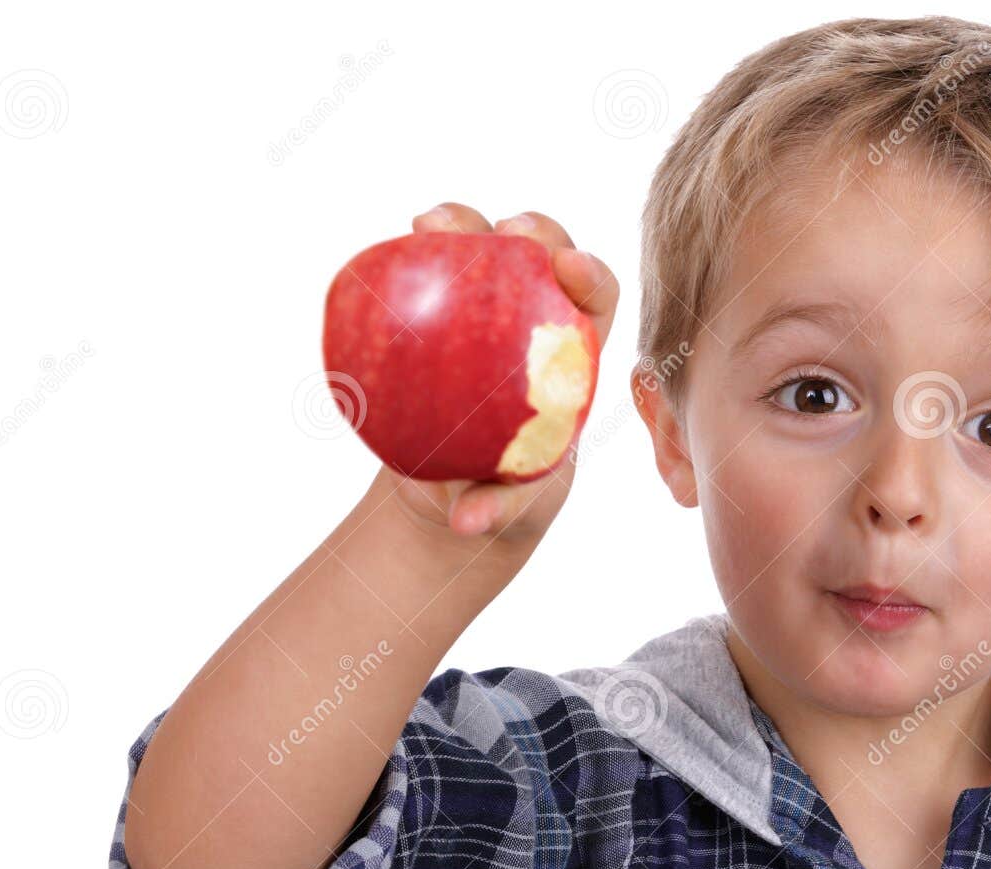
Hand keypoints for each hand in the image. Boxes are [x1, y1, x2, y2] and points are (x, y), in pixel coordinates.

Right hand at [383, 202, 618, 544]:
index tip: (570, 269)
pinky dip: (408, 256)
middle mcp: (534, 317)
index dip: (591, 275)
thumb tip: (465, 524)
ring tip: (431, 224)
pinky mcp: (433, 306)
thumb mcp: (509, 504)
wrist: (454, 479)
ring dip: (463, 223)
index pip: (597, 301)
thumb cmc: (503, 489)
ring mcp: (479, 304)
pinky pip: (423, 272)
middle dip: (537, 229)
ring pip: (483, 247)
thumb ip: (497, 507)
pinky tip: (394, 247)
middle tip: (509, 230)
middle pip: (546, 255)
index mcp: (574, 354)